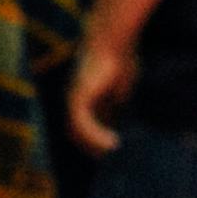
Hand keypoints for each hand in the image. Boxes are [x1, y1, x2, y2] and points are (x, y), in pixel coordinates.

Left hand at [69, 40, 135, 155]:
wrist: (113, 39)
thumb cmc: (120, 56)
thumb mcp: (122, 86)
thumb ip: (118, 102)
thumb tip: (123, 119)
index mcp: (84, 97)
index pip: (84, 126)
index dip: (96, 140)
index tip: (113, 149)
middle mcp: (74, 100)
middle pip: (76, 133)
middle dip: (92, 147)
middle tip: (111, 158)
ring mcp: (73, 99)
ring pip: (77, 132)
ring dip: (94, 145)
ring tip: (114, 153)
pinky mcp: (77, 98)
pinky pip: (83, 124)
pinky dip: (97, 136)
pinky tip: (113, 143)